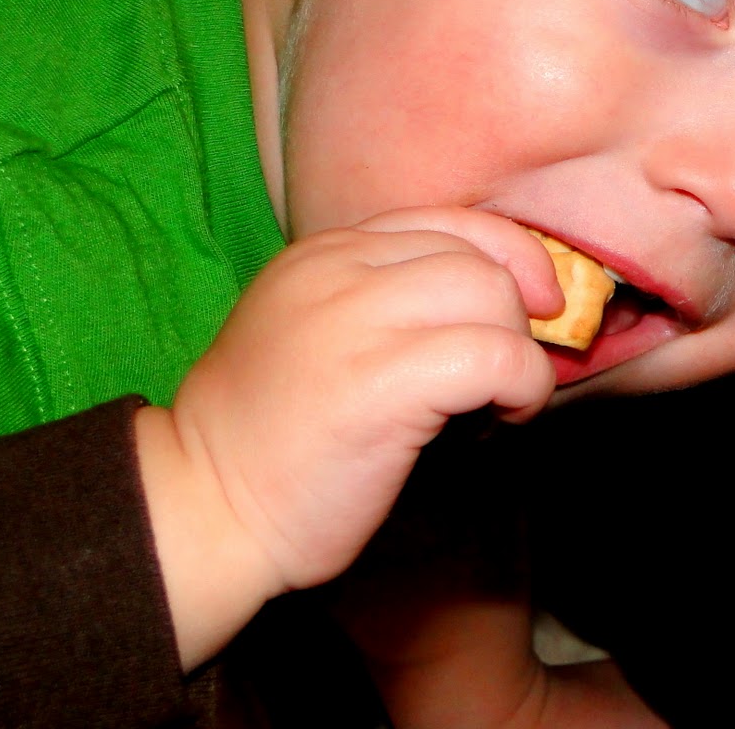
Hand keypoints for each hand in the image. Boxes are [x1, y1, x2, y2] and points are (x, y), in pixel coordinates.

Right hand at [137, 206, 561, 668]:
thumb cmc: (272, 441)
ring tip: (501, 402)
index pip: (450, 222)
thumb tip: (495, 300)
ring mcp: (354, 319)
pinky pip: (495, 356)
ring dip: (520, 352)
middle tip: (506, 375)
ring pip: (492, 295)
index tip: (533, 306)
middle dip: (517, 315)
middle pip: (479, 258)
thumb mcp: (316, 333)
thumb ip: (382, 299)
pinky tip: (503, 419)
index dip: (511, 258)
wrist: (201, 511)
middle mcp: (337, 269)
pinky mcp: (380, 381)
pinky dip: (523, 386)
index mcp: (322, 252)